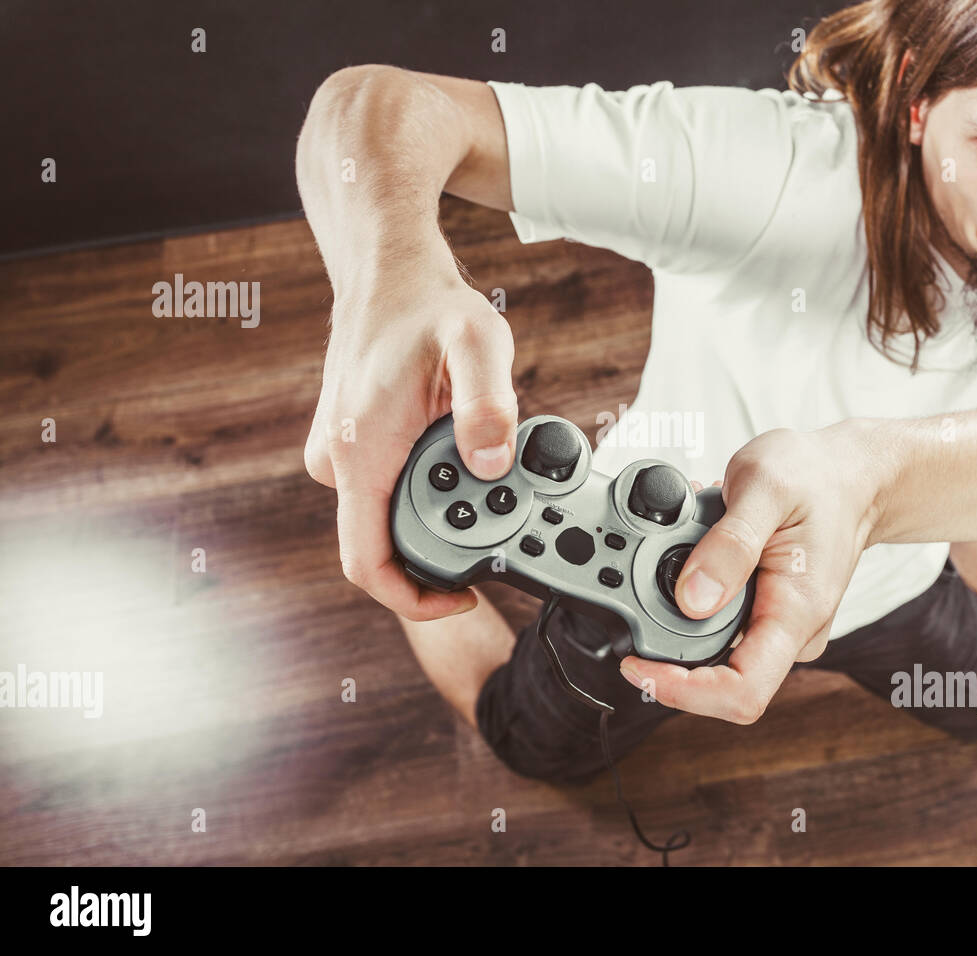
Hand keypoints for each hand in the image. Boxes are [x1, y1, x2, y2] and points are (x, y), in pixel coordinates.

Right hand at [304, 277, 518, 619]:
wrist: (387, 273)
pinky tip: (463, 454)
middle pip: (391, 545)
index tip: (462, 598)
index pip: (367, 564)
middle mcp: (339, 463)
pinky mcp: (355, 449)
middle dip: (449, 542)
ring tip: (487, 469)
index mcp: (360, 455)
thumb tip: (492, 465)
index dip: (413, 599)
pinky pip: (392, 490)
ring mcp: (343, 458)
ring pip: (395, 516)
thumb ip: (489, 404)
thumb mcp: (477, 342)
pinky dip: (433, 486)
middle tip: (503, 508)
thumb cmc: (428, 304)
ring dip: (446, 510)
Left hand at [619, 424, 889, 723]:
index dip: (683, 692)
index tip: (637, 665)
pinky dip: (693, 592)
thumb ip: (730, 544)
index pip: (742, 691)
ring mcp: (778, 629)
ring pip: (709, 650)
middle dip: (667, 635)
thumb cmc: (818, 476)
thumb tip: (691, 601)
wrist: (853, 476)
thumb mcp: (766, 486)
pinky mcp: (767, 616)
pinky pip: (717, 624)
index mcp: (796, 612)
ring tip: (680, 543)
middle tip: (647, 572)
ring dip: (676, 607)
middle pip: (715, 678)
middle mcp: (791, 633)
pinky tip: (697, 550)